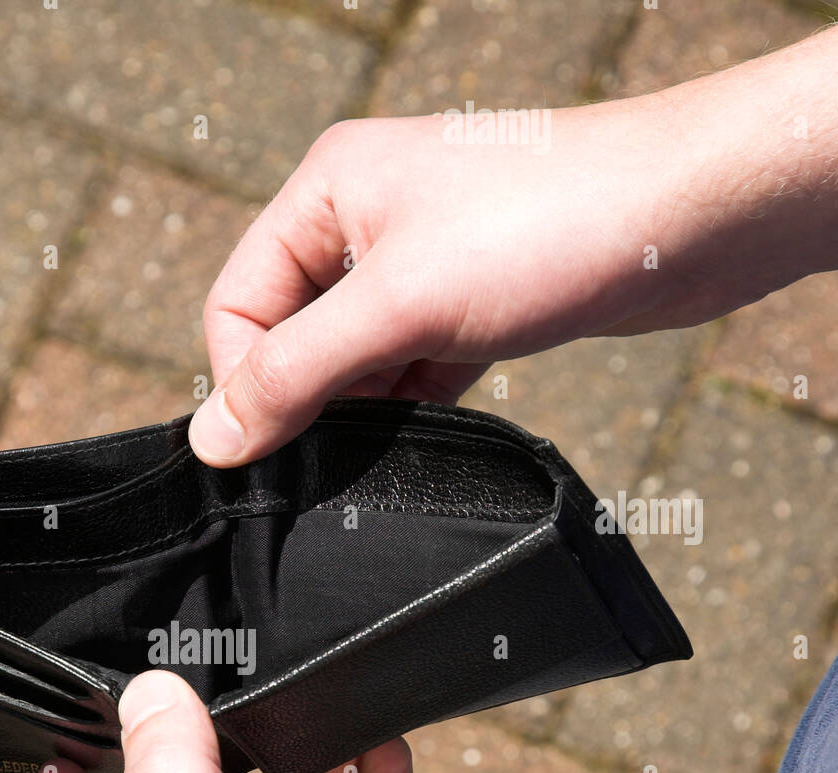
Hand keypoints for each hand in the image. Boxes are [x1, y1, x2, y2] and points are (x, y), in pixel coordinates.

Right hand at [189, 30, 837, 465]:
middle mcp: (366, 219)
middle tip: (334, 446)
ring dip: (364, 403)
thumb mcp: (397, 306)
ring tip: (399, 425)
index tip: (265, 448)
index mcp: (327, 189)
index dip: (243, 381)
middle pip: (291, 333)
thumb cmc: (550, 222)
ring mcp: (422, 260)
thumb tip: (214, 439)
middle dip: (308, 395)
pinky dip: (411, 402)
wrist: (693, 214)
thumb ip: (296, 374)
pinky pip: (410, 365)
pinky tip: (431, 422)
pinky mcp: (470, 300)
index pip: (238, 302)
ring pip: (354, 356)